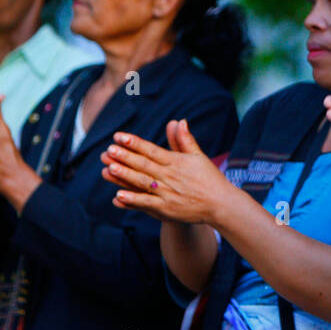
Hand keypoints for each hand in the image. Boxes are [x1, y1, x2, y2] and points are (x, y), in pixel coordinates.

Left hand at [101, 118, 231, 223]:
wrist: (221, 204)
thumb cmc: (209, 179)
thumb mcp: (198, 156)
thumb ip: (185, 140)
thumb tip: (179, 121)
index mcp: (177, 162)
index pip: (152, 150)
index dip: (135, 143)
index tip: (119, 136)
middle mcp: (171, 176)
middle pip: (144, 165)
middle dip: (125, 156)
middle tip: (109, 149)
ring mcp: (168, 193)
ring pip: (142, 182)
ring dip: (125, 175)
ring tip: (109, 168)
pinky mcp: (167, 209)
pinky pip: (147, 203)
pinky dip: (133, 200)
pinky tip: (118, 195)